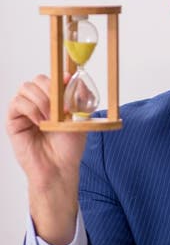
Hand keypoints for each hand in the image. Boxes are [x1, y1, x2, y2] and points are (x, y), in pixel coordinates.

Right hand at [6, 74, 85, 244]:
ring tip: (51, 119)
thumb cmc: (68, 147)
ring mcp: (25, 110)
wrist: (59, 167)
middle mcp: (38, 102)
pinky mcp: (14, 120)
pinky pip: (17, 102)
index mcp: (54, 100)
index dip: (59, 77)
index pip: (52, 78)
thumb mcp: (80, 119)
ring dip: (42, 101)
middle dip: (51, 90)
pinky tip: (40, 122)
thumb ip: (78, 98)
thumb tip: (74, 78)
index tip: (68, 80)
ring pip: (27, 87)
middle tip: (60, 108)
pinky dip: (31, 109)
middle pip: (38, 79)